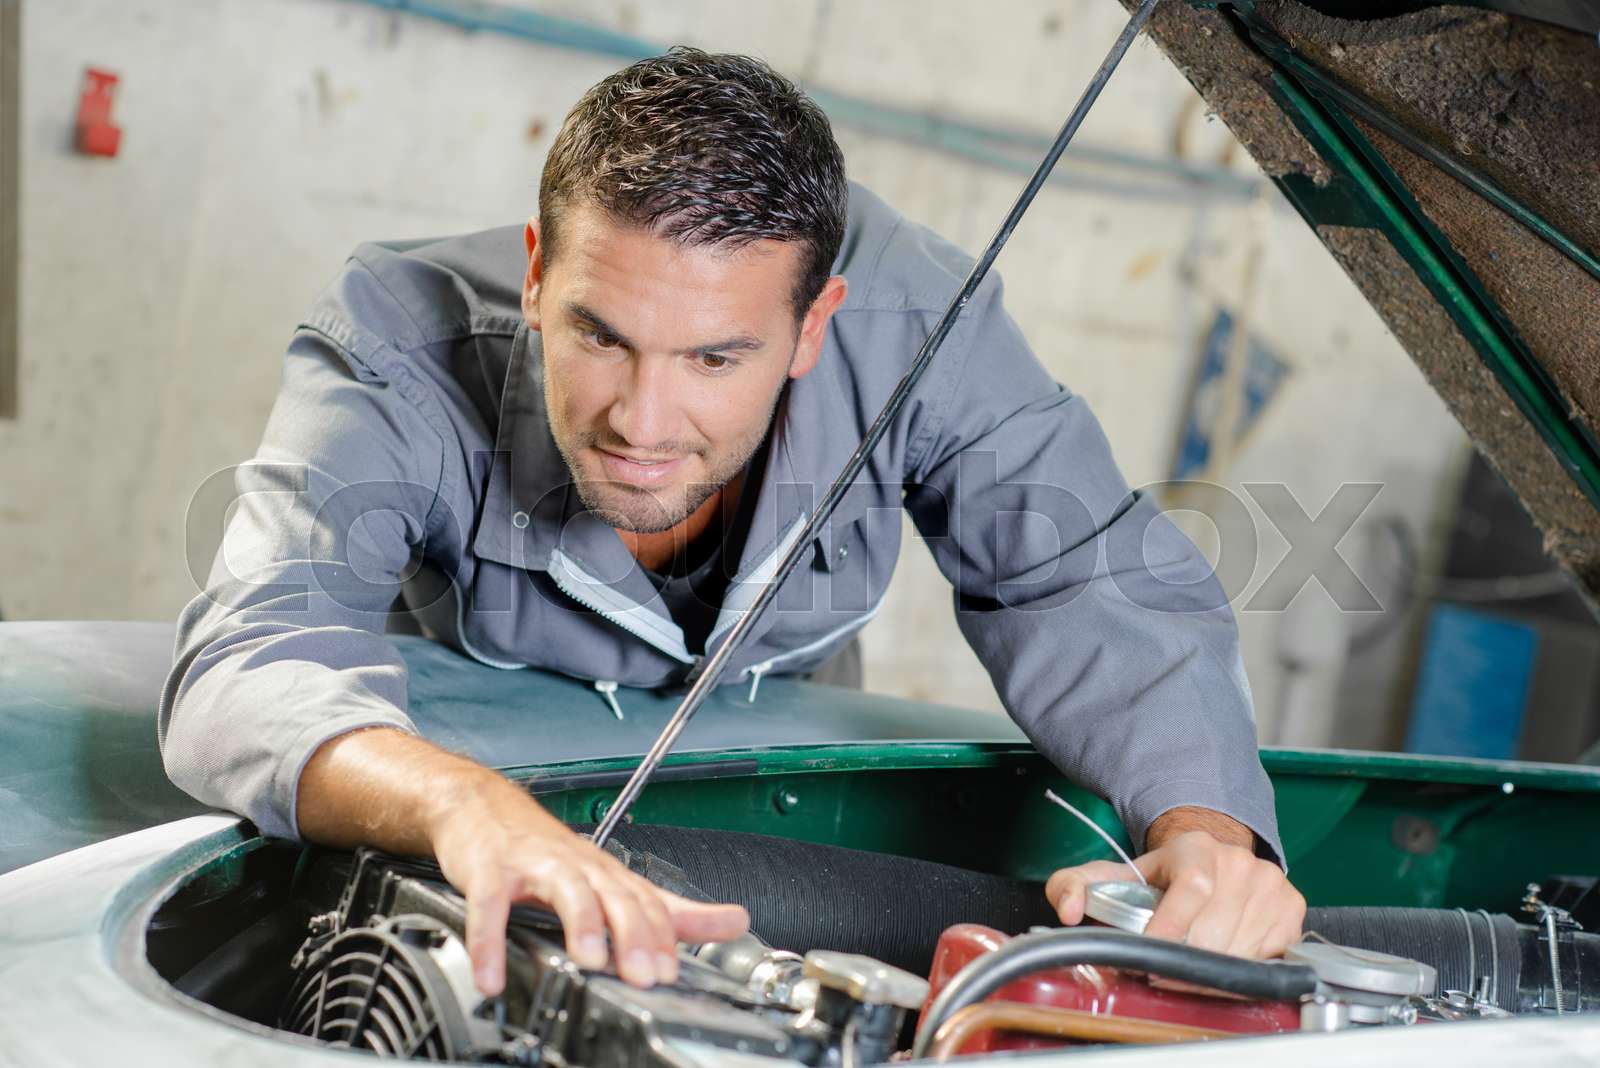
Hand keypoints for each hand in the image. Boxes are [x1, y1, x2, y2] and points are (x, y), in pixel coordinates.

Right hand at [428, 777, 748, 995]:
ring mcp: (534, 866)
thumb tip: (736, 920)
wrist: (482, 808)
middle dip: (634, 934)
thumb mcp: (612, 879)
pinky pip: (490, 906)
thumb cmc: (546, 851)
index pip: (648, 903)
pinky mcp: (491, 871)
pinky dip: (490, 942)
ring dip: (581, 925)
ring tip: (588, 961)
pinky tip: (492, 975)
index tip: (672, 972)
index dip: (663, 937)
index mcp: (608, 874)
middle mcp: (578, 866)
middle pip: (615, 895)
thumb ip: (671, 910)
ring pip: (566, 891)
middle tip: (646, 974)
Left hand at [1045, 819, 1303, 959]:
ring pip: (1239, 952)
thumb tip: (1068, 910)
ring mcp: (1270, 886)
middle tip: (1165, 961)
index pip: (1193, 887)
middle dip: (1184, 958)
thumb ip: (1074, 885)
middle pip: (1213, 933)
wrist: (1212, 859)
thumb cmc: (1161, 876)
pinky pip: (1266, 959)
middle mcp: (1239, 862)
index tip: (1153, 950)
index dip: (1173, 924)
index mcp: (1195, 848)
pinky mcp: (1291, 911)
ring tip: (1192, 954)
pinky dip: (1241, 968)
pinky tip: (1223, 952)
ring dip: (1211, 968)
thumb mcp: (1112, 874)